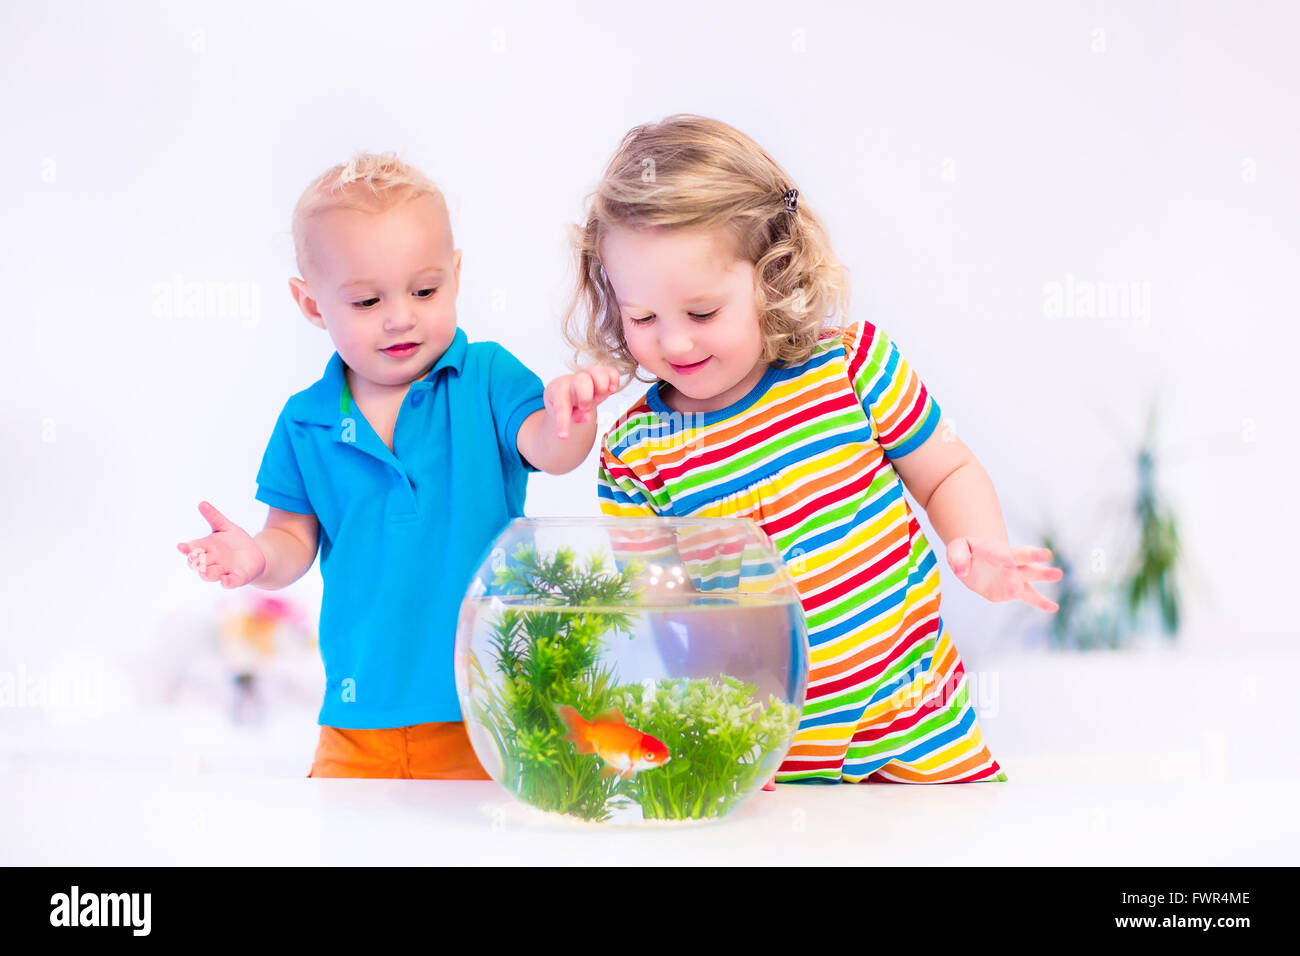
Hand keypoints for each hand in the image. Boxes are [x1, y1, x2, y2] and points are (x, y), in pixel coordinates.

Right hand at [177, 501, 266, 588]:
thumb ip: (214, 517)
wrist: (255, 554)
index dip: (186, 549)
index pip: (193, 549)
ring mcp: (224, 570)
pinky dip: (227, 582)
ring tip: (204, 571)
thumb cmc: (235, 541)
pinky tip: (225, 580)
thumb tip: (202, 503)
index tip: (181, 546)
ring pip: (210, 574)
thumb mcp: (227, 527)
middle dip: (195, 562)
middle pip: (198, 563)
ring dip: (206, 573)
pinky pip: (230, 582)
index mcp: (207, 547)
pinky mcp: (237, 577)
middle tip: (194, 559)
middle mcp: (212, 560)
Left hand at [543, 365, 620, 438]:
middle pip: (581, 380)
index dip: (563, 422)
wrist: (570, 393)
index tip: (563, 436)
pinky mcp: (603, 376)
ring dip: (602, 386)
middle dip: (586, 396)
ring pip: (598, 372)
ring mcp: (589, 376)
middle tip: (584, 407)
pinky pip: (611, 372)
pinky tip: (612, 390)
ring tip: (600, 398)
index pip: (560, 406)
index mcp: (558, 391)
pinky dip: (614, 380)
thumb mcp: (564, 415)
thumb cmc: (566, 405)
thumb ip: (573, 418)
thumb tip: (586, 417)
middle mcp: (574, 380)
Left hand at [946, 537, 1062, 611]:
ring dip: (1043, 575)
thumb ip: (957, 556)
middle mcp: (1009, 561)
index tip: (1009, 561)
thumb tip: (962, 571)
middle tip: (1048, 554)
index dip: (1003, 556)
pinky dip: (1041, 602)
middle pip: (1023, 557)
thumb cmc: (966, 552)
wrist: (976, 560)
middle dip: (1034, 556)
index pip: (999, 552)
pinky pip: (1029, 597)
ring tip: (1058, 574)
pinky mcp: (1014, 591)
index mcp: (995, 548)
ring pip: (1030, 576)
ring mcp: (1014, 576)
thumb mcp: (956, 549)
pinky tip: (1054, 607)